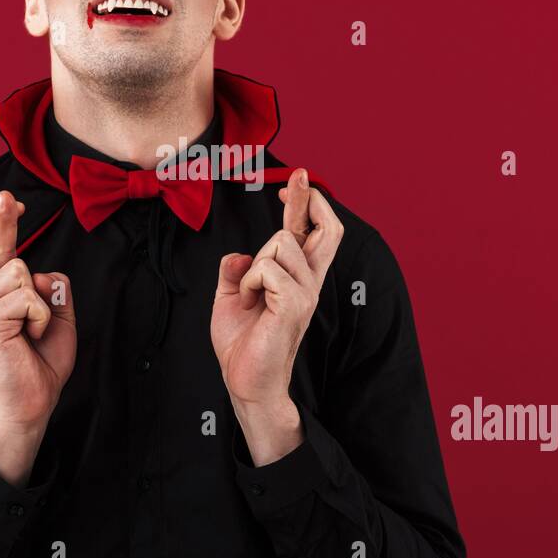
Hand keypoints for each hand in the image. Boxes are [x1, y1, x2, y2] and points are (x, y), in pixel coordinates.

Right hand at [0, 190, 76, 432]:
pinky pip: (29, 297)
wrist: (32, 401)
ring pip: (20, 270)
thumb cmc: (41, 360)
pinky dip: (43, 317)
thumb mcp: (56, 314)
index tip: (11, 204)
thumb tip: (45, 273)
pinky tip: (32, 337)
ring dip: (41, 300)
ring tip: (34, 329)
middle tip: (4, 196)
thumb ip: (53, 287)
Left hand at [211, 168, 343, 407]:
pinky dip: (250, 281)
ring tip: (250, 294)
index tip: (295, 180)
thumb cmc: (242, 342)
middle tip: (298, 177)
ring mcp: (306, 293)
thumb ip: (235, 270)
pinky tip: (251, 303)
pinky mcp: (295, 305)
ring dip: (255, 262)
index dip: (306, 202)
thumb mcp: (230, 296)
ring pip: (280, 242)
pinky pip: (267, 269)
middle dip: (308, 198)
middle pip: (327, 229)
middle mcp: (309, 282)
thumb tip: (240, 254)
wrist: (245, 380)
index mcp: (298, 278)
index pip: (311, 232)